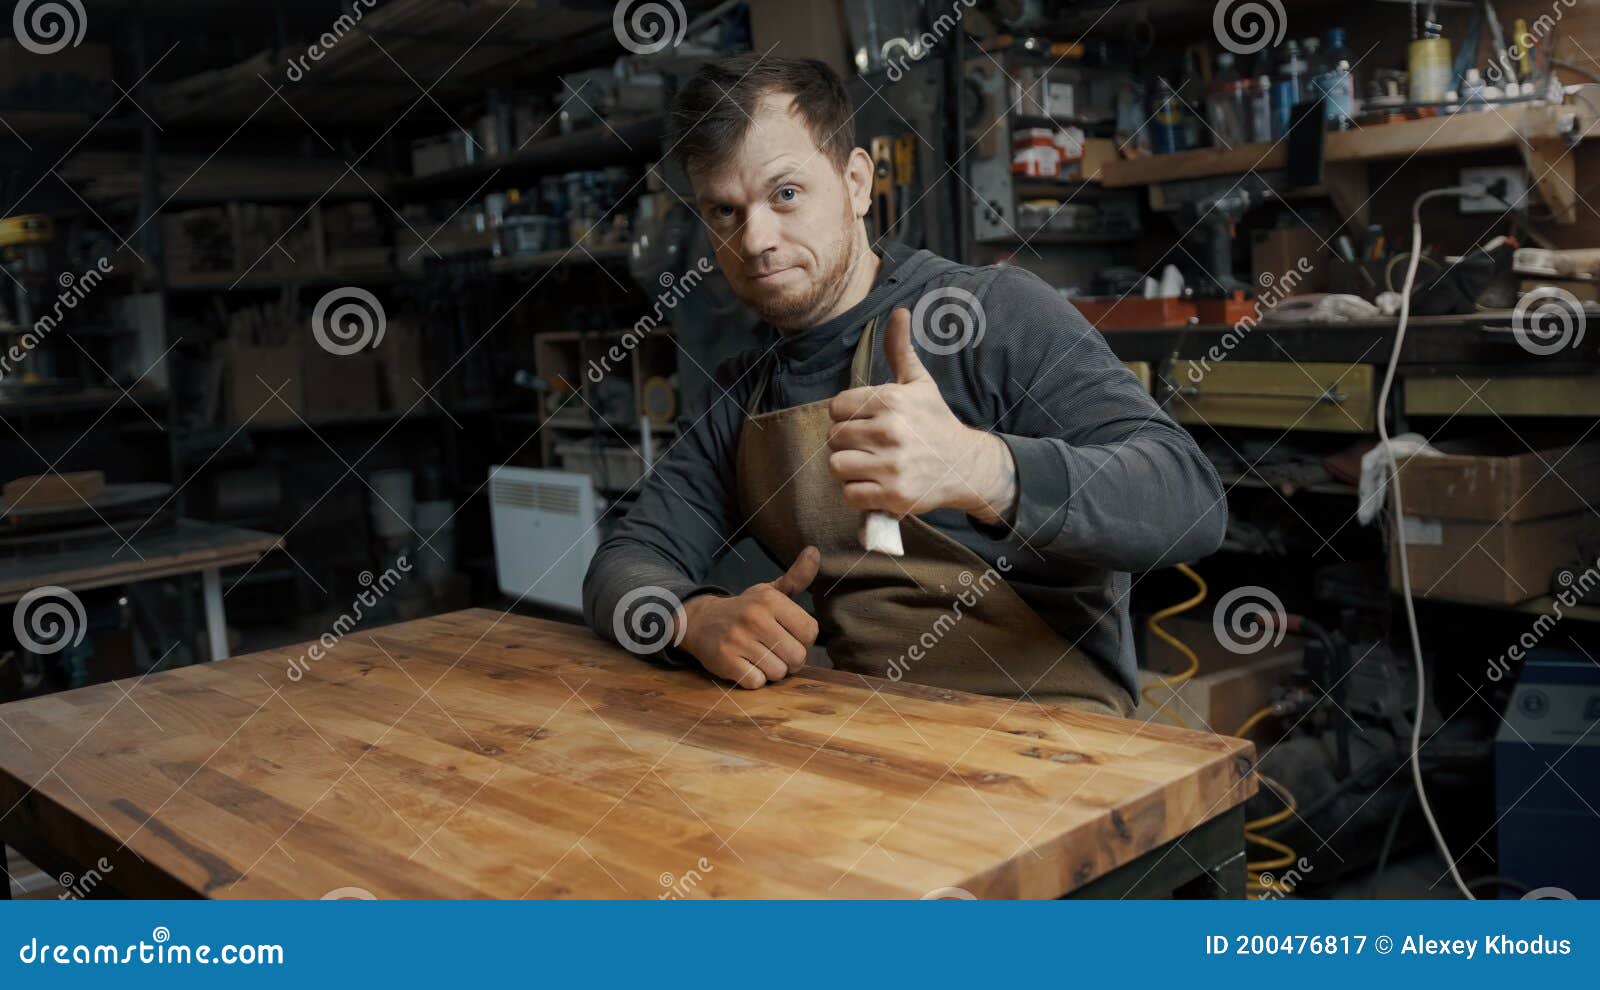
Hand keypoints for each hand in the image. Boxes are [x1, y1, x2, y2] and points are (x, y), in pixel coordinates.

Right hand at [676, 547, 821, 688]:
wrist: (700, 621)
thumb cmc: (746, 609)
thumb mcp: (770, 591)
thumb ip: (797, 577)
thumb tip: (815, 551)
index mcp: (770, 599)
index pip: (810, 631)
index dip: (803, 638)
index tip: (788, 633)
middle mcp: (754, 617)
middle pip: (797, 656)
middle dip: (790, 659)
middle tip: (776, 650)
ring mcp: (737, 639)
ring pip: (778, 672)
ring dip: (772, 670)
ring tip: (759, 656)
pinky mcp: (724, 660)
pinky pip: (757, 682)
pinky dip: (754, 679)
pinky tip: (745, 665)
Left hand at [826, 307, 1016, 524]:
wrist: (966, 465)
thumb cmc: (936, 422)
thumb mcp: (920, 384)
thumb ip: (901, 350)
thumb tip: (898, 311)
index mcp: (892, 400)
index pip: (837, 407)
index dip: (846, 416)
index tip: (863, 422)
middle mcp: (890, 431)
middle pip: (833, 437)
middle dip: (846, 442)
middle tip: (867, 445)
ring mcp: (892, 465)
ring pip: (837, 465)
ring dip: (849, 467)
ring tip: (868, 464)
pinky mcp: (894, 495)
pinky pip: (850, 493)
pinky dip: (857, 491)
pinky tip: (874, 483)